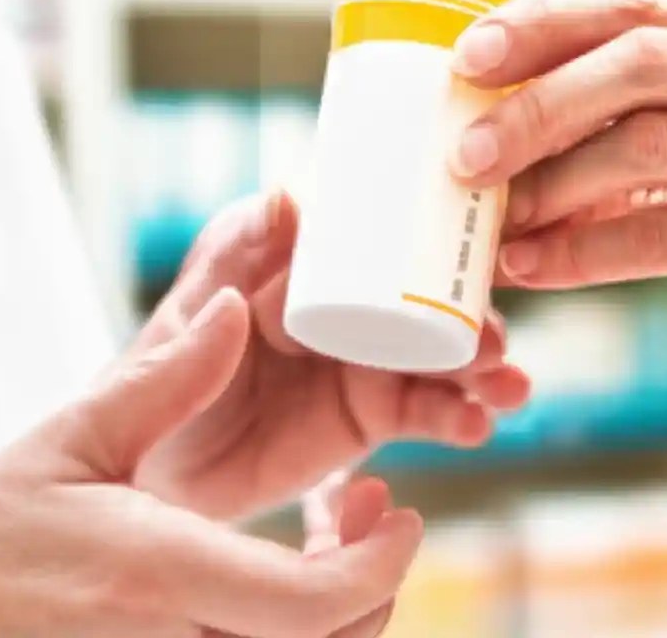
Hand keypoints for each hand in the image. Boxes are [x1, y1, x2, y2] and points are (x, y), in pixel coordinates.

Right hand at [0, 290, 421, 637]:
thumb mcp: (78, 437)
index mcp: (159, 575)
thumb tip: (233, 304)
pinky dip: (297, 636)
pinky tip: (282, 585)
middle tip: (371, 513)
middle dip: (376, 582)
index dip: (380, 566)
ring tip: (331, 542)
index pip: (312, 602)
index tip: (400, 514)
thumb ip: (168, 377)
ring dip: (343, 612)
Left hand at [132, 193, 530, 519]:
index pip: (369, 226)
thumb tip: (289, 196)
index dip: (421, 226)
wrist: (162, 469)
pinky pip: (427, 411)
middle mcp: (345, 296)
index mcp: (300, 252)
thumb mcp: (191, 313)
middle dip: (467, 309)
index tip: (464, 231)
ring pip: (438, 352)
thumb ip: (235, 260)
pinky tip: (477, 424)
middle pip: (422, 291)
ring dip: (480, 365)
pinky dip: (458, 417)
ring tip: (506, 385)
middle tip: (491, 331)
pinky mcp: (376, 413)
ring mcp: (367, 356)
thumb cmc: (160, 378)